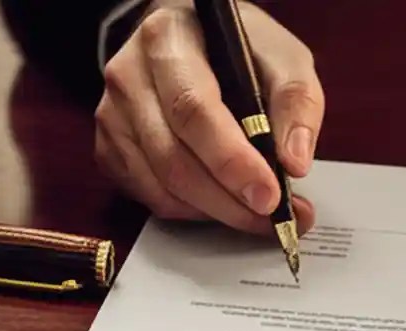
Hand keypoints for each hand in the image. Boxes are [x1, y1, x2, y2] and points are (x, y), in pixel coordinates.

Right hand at [94, 0, 322, 234]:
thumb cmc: (235, 48)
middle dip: (227, 200)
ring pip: (159, 186)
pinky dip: (190, 211)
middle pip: (173, 158)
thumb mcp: (281, 56)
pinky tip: (221, 203)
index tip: (269, 194)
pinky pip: (149, 196)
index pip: (193, 110)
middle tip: (271, 217)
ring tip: (255, 214)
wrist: (187, 38)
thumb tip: (294, 164)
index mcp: (168, 41)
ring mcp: (112, 116)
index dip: (231, 160)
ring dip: (213, 212)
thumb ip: (296, 102)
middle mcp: (129, 77)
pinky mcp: (109, 149)